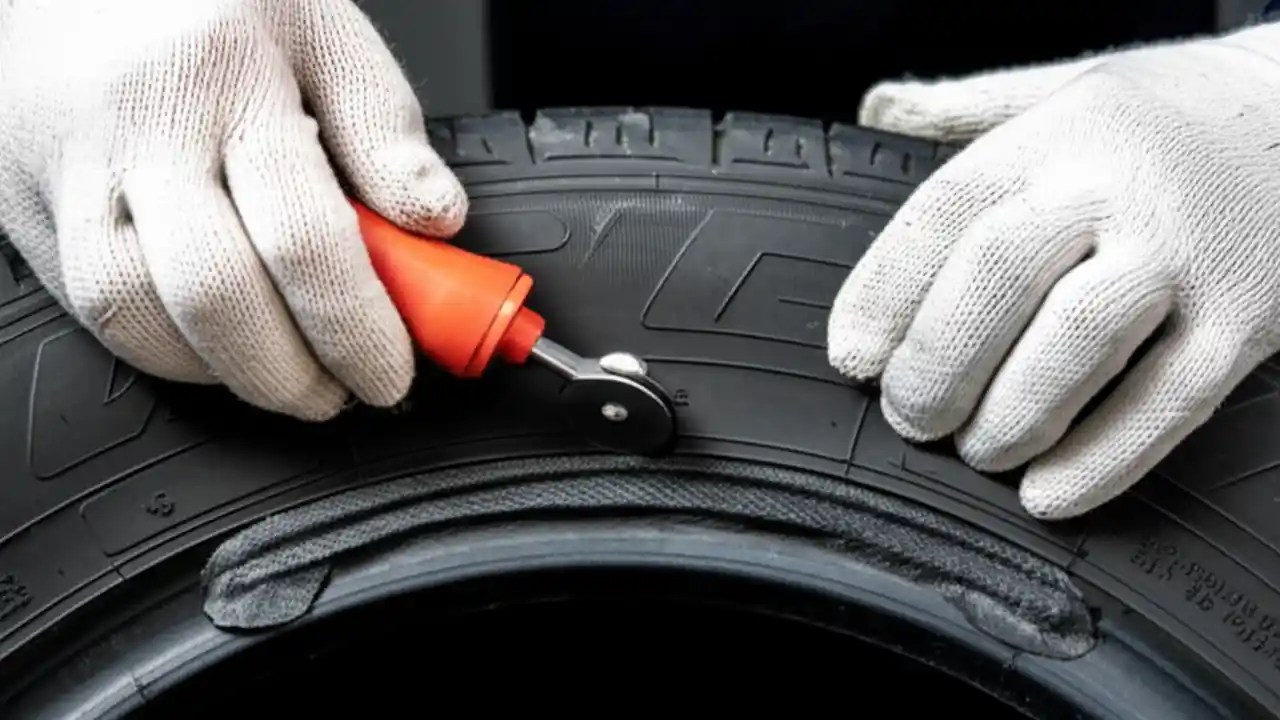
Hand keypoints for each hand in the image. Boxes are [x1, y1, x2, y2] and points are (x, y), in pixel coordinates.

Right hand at [0, 0, 466, 420]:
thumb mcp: (318, 28)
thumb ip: (380, 124)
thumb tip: (435, 219)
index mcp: (227, 75)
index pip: (304, 236)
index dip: (357, 329)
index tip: (390, 371)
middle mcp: (135, 125)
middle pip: (213, 294)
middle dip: (290, 375)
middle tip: (337, 393)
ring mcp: (61, 166)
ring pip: (131, 314)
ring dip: (220, 373)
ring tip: (280, 375)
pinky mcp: (18, 199)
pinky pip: (83, 304)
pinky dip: (158, 346)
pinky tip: (211, 344)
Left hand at [827, 22, 1279, 518]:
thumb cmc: (1164, 118)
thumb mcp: (1060, 87)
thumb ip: (963, 107)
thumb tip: (874, 107)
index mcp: (1055, 133)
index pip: (945, 213)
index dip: (884, 292)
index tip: (852, 356)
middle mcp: (1117, 187)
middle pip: (999, 276)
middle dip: (936, 363)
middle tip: (910, 416)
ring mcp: (1188, 255)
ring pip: (1078, 341)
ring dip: (1009, 414)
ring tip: (975, 449)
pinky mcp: (1247, 321)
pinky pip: (1168, 401)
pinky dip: (1102, 458)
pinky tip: (1048, 492)